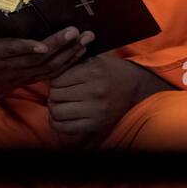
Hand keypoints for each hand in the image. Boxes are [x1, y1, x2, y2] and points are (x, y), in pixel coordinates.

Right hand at [0, 6, 94, 102]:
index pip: (12, 51)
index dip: (27, 49)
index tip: (42, 46)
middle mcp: (12, 66)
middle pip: (38, 58)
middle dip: (59, 46)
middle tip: (76, 32)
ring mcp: (24, 73)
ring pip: (50, 66)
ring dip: (70, 53)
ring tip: (87, 39)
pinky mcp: (32, 77)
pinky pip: (54, 72)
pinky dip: (70, 62)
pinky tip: (84, 51)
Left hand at [46, 52, 172, 137]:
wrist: (136, 88)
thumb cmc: (112, 72)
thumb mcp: (96, 60)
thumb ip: (74, 62)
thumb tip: (50, 67)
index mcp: (93, 72)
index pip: (57, 80)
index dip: (55, 81)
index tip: (61, 82)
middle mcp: (95, 91)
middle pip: (55, 95)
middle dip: (55, 94)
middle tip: (60, 94)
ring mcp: (96, 109)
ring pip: (58, 112)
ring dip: (55, 109)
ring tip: (61, 104)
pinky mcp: (96, 124)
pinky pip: (66, 128)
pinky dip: (58, 123)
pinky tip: (62, 117)